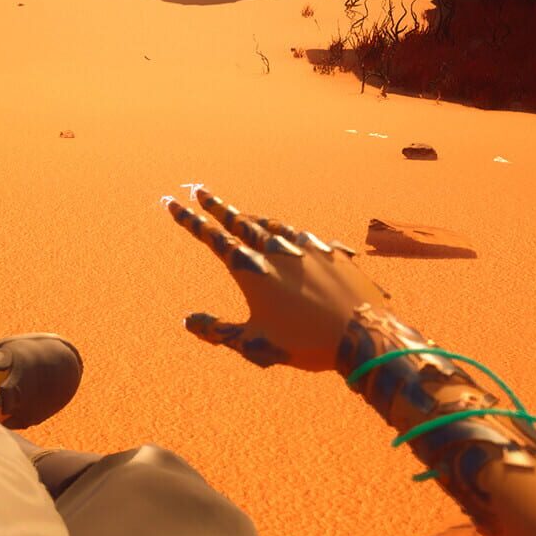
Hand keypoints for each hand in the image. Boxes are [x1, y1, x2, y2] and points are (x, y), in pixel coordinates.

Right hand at [162, 189, 390, 371]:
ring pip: (273, 225)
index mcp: (252, 270)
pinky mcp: (332, 254)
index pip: (213, 238)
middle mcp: (277, 251)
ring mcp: (308, 248)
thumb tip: (188, 321)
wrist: (363, 336)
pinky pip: (306, 238)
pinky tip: (296, 238)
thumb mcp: (254, 343)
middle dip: (217, 206)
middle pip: (241, 221)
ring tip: (244, 214)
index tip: (172, 203)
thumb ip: (218, 331)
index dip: (190, 221)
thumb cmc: (304, 342)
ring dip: (254, 218)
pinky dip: (291, 235)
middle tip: (200, 191)